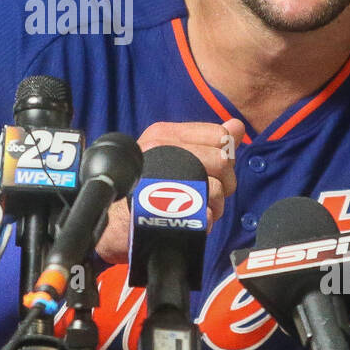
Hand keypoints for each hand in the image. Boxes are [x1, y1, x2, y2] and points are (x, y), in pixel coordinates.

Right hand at [95, 118, 244, 263]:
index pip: (219, 135)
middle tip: (205, 192)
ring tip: (194, 208)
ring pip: (218, 189)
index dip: (224, 155)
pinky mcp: (165, 210)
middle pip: (223, 161)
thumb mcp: (173, 153)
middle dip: (224, 182)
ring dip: (214, 206)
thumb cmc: (145, 187)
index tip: (211, 169)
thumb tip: (236, 125)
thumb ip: (208, 140)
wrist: (113, 224)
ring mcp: (162, 180)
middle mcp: (162, 152)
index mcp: (163, 134)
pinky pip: (206, 215)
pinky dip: (204, 222)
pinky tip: (188, 221)